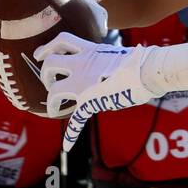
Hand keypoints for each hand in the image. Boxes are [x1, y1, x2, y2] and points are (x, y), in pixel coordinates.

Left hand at [38, 33, 187, 150]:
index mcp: (90, 50)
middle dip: (46, 74)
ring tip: (54, 105)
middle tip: (50, 82)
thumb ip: (113, 59)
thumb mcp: (121, 53)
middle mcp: (82, 63)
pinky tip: (66, 146)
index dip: (47, 47)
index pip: (62, 42)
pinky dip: (70, 134)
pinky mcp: (90, 101)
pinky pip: (76, 119)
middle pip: (50, 62)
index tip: (40, 54)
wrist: (147, 70)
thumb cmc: (143, 62)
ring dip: (51, 98)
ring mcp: (84, 82)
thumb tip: (127, 62)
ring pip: (54, 88)